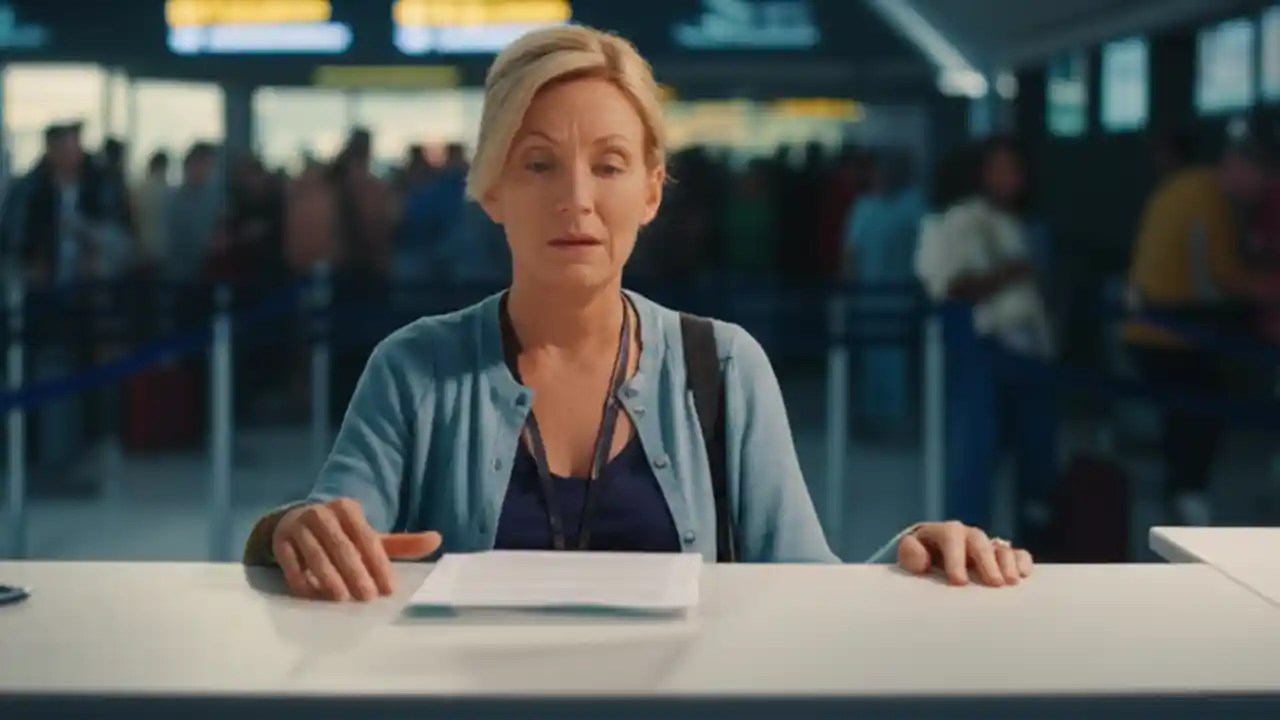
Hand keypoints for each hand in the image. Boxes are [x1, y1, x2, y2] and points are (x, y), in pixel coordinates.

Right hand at [271, 498, 442, 601]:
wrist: (293, 523)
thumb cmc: (340, 536)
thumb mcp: (368, 537)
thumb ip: (401, 543)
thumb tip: (437, 539)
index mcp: (348, 509)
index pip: (367, 539)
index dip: (378, 565)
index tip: (387, 590)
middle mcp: (322, 513)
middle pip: (342, 547)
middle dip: (356, 574)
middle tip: (367, 598)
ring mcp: (298, 526)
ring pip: (316, 555)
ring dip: (329, 578)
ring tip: (341, 599)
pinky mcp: (280, 542)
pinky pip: (291, 564)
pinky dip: (302, 581)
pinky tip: (312, 597)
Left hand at [897, 521, 1033, 586]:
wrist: (932, 563)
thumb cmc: (921, 564)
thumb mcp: (910, 559)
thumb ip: (910, 555)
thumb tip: (922, 560)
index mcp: (942, 533)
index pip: (950, 536)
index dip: (955, 557)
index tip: (959, 582)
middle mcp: (967, 536)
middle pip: (978, 540)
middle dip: (986, 560)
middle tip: (993, 582)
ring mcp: (986, 545)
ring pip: (1000, 546)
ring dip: (1007, 563)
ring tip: (1010, 583)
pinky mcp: (1001, 557)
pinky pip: (1017, 554)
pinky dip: (1022, 562)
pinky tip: (1024, 576)